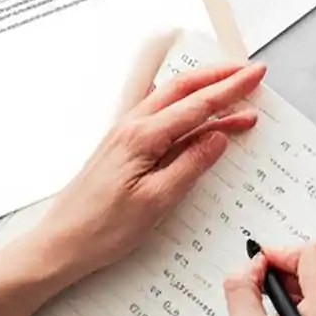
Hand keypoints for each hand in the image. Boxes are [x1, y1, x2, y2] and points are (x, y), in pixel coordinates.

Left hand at [28, 62, 266, 285]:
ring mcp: (125, 134)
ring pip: (170, 98)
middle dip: (219, 76)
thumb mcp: (156, 202)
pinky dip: (186, 108)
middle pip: (182, 88)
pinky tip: (195, 113)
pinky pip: (160, 115)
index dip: (230, 88)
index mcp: (143, 137)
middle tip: (250, 72)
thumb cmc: (102, 229)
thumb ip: (190, 165)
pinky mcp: (123, 146)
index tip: (255, 74)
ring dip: (203, 88)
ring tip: (232, 89)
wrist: (60, 244)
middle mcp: (132, 127)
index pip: (197, 105)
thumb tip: (218, 138)